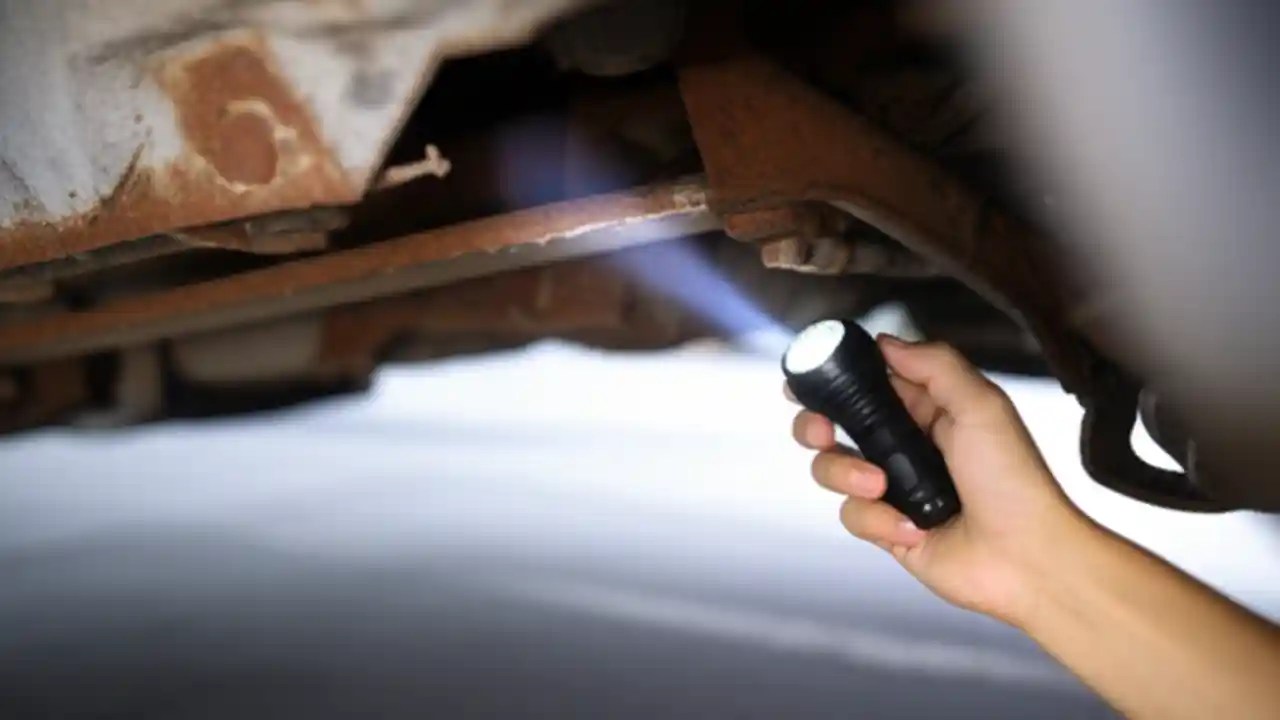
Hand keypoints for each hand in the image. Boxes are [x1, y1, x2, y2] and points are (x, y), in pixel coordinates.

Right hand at [789, 335, 1089, 625]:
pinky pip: (852, 515)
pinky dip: (878, 520)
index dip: (832, 376)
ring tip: (881, 487)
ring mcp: (891, 487)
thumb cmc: (1014, 481)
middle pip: (831, 423)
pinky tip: (914, 528)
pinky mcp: (885, 527)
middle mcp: (903, 445)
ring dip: (845, 474)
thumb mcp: (982, 406)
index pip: (867, 381)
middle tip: (821, 431)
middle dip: (814, 424)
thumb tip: (885, 341)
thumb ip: (934, 365)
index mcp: (925, 409)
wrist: (1027, 558)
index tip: (806, 375)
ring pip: (831, 469)